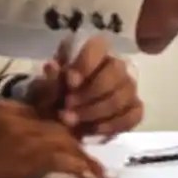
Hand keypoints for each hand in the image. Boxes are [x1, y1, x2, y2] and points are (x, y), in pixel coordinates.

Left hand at [25, 36, 143, 138]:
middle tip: (68, 105)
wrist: (59, 120)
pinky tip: (93, 130)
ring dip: (97, 111)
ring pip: (125, 95)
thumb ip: (50, 79)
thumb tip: (52, 67)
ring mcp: (128, 88)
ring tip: (72, 121)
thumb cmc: (53, 96)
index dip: (86, 63)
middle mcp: (115, 65)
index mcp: (92, 52)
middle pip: (116, 71)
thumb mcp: (44, 89)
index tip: (70, 83)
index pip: (99, 46)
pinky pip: (133, 115)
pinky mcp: (134, 109)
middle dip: (91, 92)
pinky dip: (114, 124)